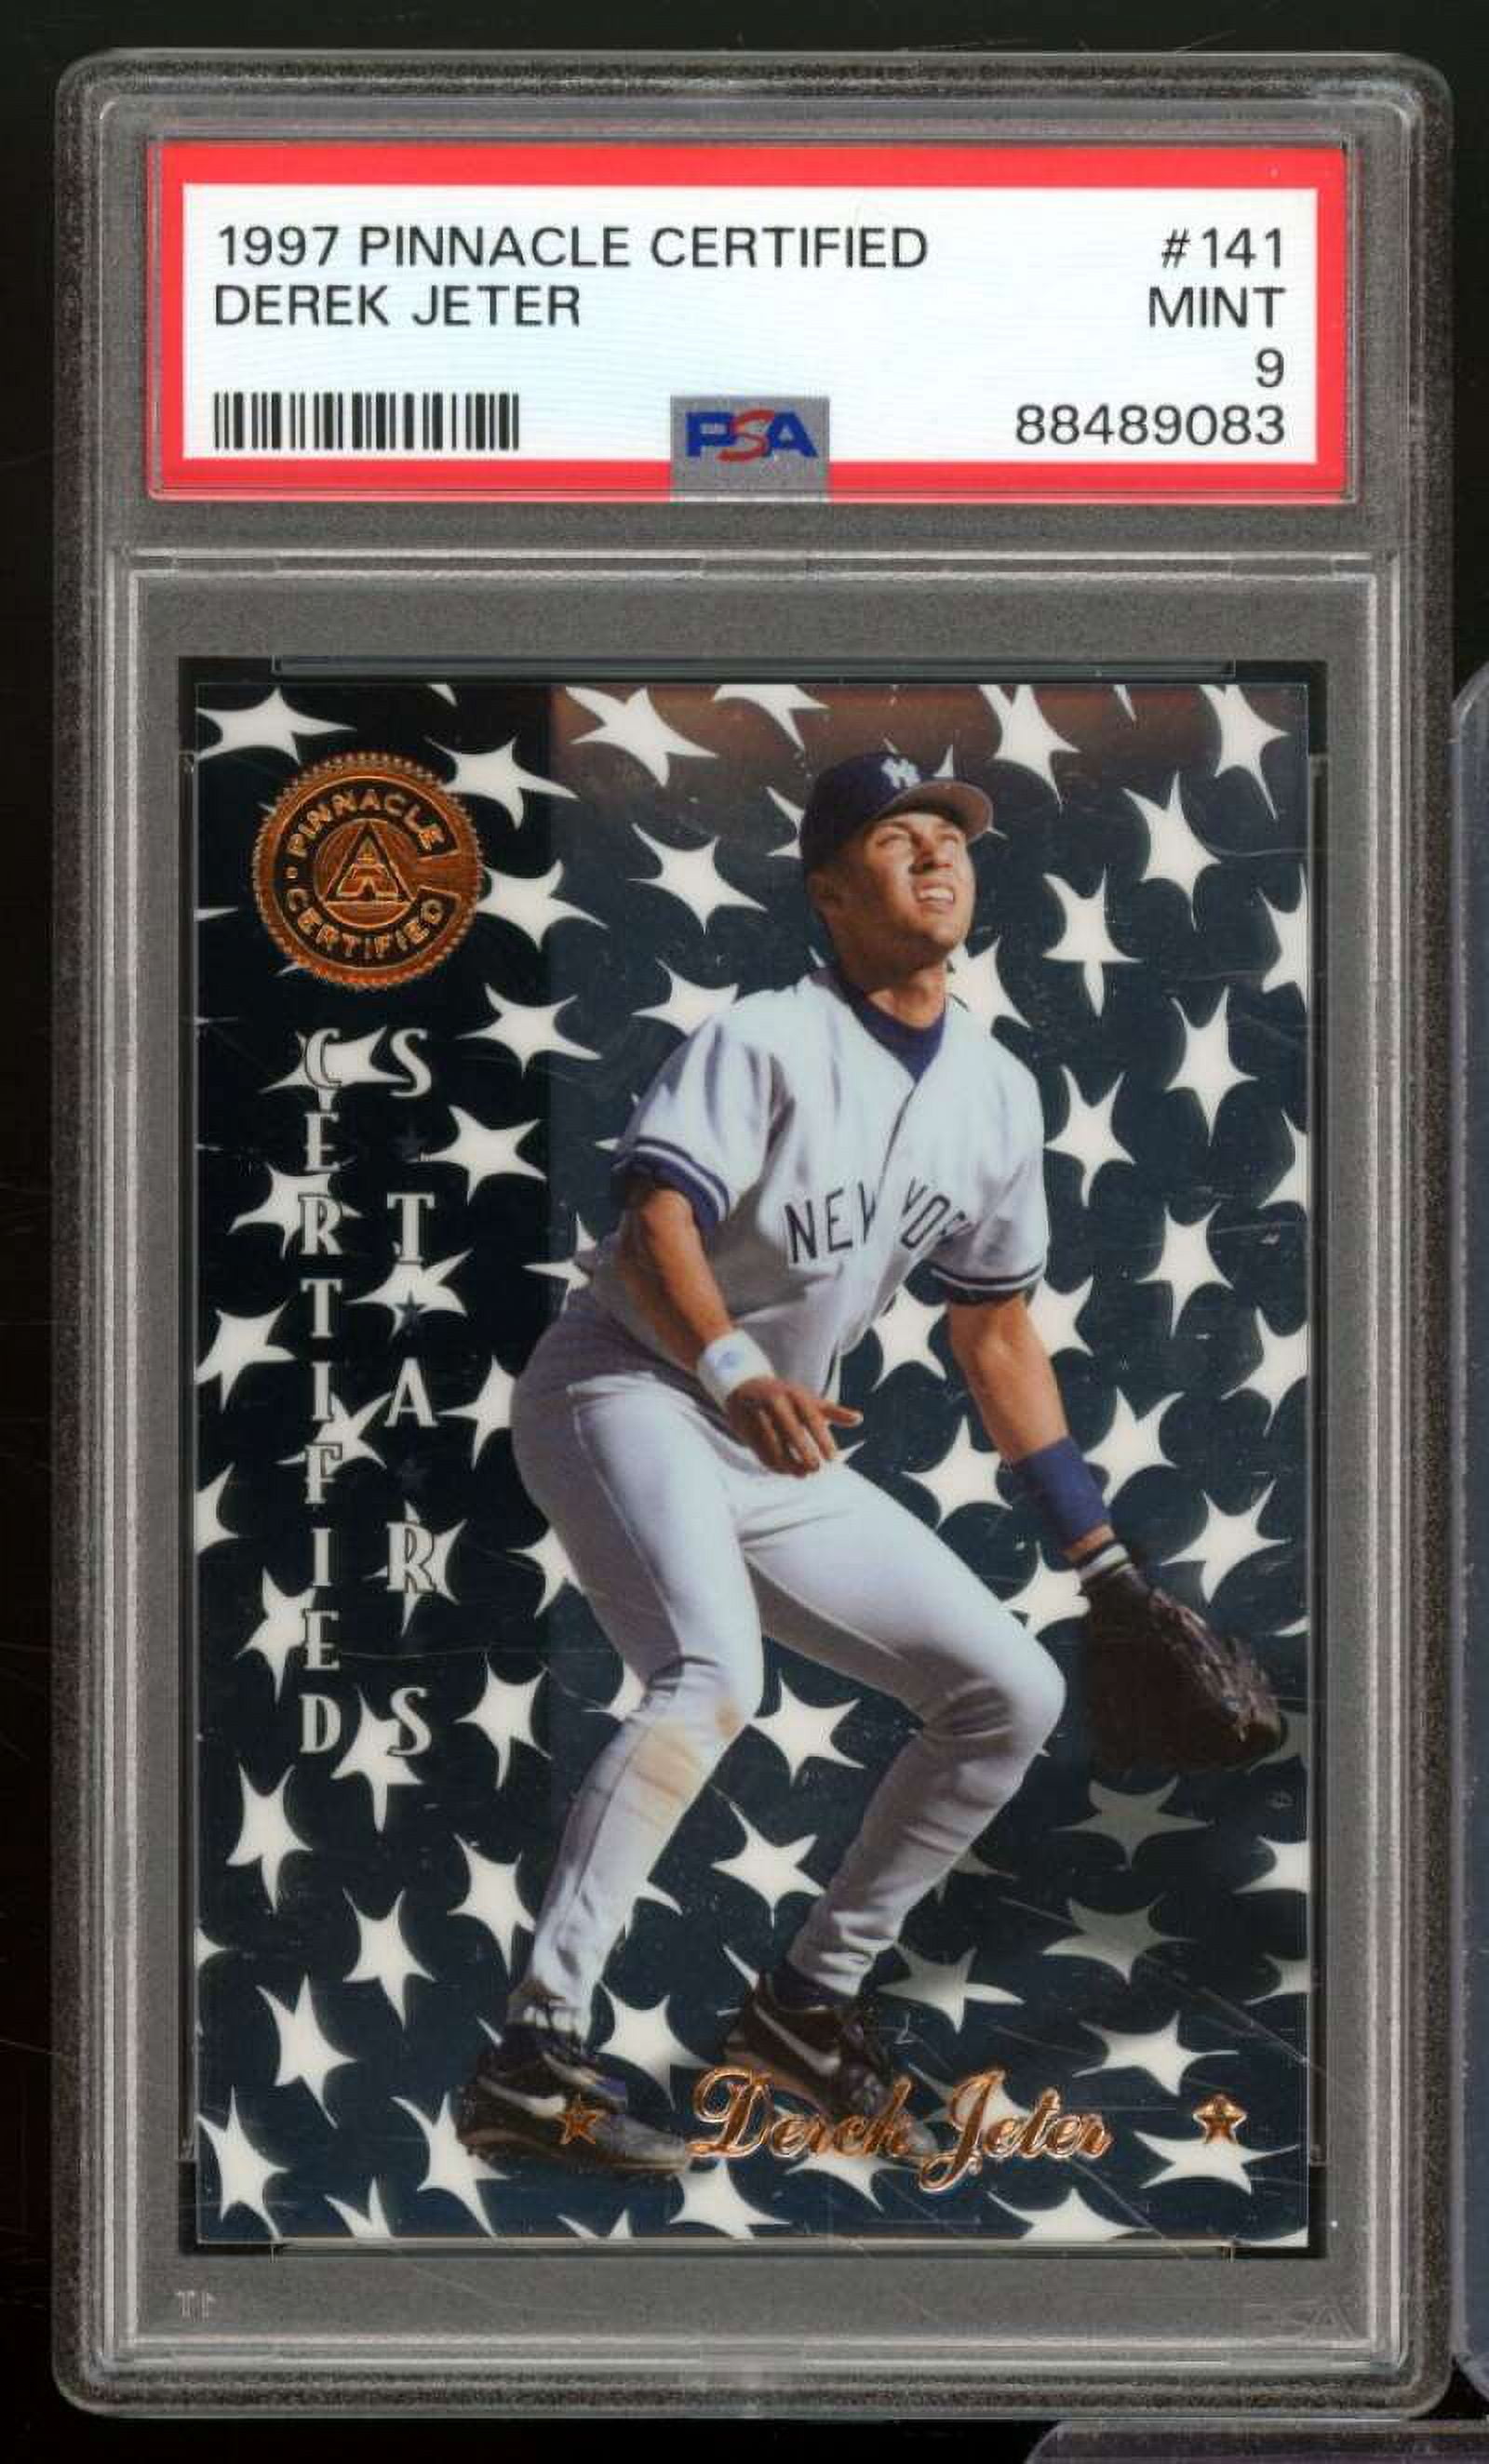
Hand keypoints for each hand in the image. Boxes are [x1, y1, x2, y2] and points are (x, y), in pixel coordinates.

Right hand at [724, 1377, 861, 1475]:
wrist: (744, 1385)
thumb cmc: (786, 1396)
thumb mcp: (809, 1400)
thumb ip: (833, 1411)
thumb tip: (859, 1418)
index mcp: (795, 1395)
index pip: (812, 1419)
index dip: (823, 1439)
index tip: (833, 1459)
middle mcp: (775, 1402)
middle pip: (791, 1430)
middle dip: (804, 1451)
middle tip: (816, 1469)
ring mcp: (757, 1413)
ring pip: (774, 1443)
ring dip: (788, 1462)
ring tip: (802, 1475)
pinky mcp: (744, 1426)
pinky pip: (760, 1449)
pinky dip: (773, 1463)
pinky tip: (786, 1472)